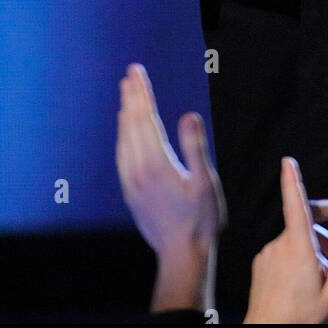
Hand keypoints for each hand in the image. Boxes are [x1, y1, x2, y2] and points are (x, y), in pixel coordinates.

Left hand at [116, 63, 225, 312]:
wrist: (181, 255)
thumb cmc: (200, 219)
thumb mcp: (205, 183)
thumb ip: (195, 147)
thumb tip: (188, 115)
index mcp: (156, 163)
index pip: (145, 118)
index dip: (142, 93)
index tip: (137, 72)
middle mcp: (138, 170)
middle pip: (132, 124)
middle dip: (132, 96)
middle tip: (131, 73)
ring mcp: (131, 182)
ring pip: (124, 138)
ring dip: (126, 113)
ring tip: (127, 93)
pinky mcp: (130, 191)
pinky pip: (122, 154)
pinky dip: (124, 134)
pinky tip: (127, 130)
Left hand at [242, 157, 327, 323]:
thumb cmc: (301, 319)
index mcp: (299, 249)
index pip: (296, 205)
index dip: (292, 180)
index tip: (288, 161)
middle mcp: (280, 245)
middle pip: (307, 221)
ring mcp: (268, 254)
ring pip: (298, 240)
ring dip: (316, 250)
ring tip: (326, 278)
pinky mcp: (261, 263)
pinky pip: (285, 251)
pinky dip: (300, 258)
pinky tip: (307, 281)